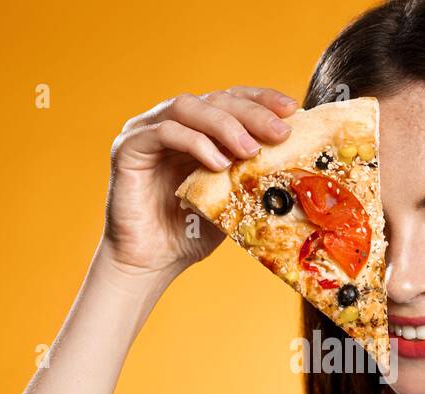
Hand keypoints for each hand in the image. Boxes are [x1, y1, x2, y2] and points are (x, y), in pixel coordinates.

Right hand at [99, 86, 297, 278]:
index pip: (231, 100)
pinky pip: (164, 133)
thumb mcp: (232, 197)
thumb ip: (251, 172)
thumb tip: (296, 157)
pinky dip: (195, 143)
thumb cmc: (192, 231)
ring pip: (188, 107)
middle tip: (278, 132)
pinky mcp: (128, 147)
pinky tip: (218, 163)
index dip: (261, 100)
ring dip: (224, 125)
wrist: (153, 262)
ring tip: (249, 150)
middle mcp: (171, 122)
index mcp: (197, 128)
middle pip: (214, 99)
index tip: (291, 110)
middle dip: (250, 113)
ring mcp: (147, 131)